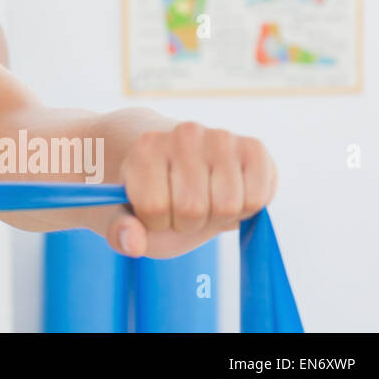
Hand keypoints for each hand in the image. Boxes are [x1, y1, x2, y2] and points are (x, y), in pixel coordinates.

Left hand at [104, 122, 278, 258]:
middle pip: (192, 209)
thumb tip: (133, 243)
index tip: (153, 208)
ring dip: (217, 217)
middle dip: (186, 222)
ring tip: (204, 199)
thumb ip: (120, 232)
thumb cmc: (149, 192)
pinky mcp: (253, 147)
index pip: (154, 208)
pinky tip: (228, 193)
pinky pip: (259, 197)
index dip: (155, 221)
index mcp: (146, 148)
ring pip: (228, 205)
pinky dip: (246, 209)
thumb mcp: (124, 215)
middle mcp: (183, 134)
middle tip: (181, 206)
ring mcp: (220, 137)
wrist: (175, 160)